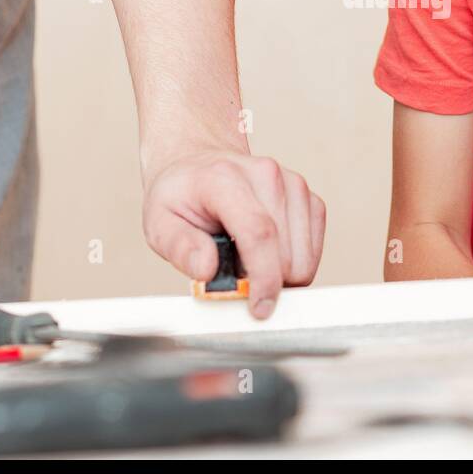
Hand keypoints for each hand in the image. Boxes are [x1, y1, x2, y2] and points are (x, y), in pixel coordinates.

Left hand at [143, 150, 326, 317]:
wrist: (200, 166)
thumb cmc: (182, 196)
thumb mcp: (159, 223)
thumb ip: (179, 248)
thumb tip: (206, 269)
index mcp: (225, 179)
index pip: (259, 232)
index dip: (264, 277)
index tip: (259, 307)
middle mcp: (266, 175)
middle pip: (286, 254)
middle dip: (264, 280)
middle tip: (234, 274)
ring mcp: (293, 184)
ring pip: (303, 258)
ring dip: (279, 272)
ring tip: (247, 258)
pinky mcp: (309, 197)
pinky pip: (313, 251)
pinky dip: (292, 262)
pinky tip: (267, 251)